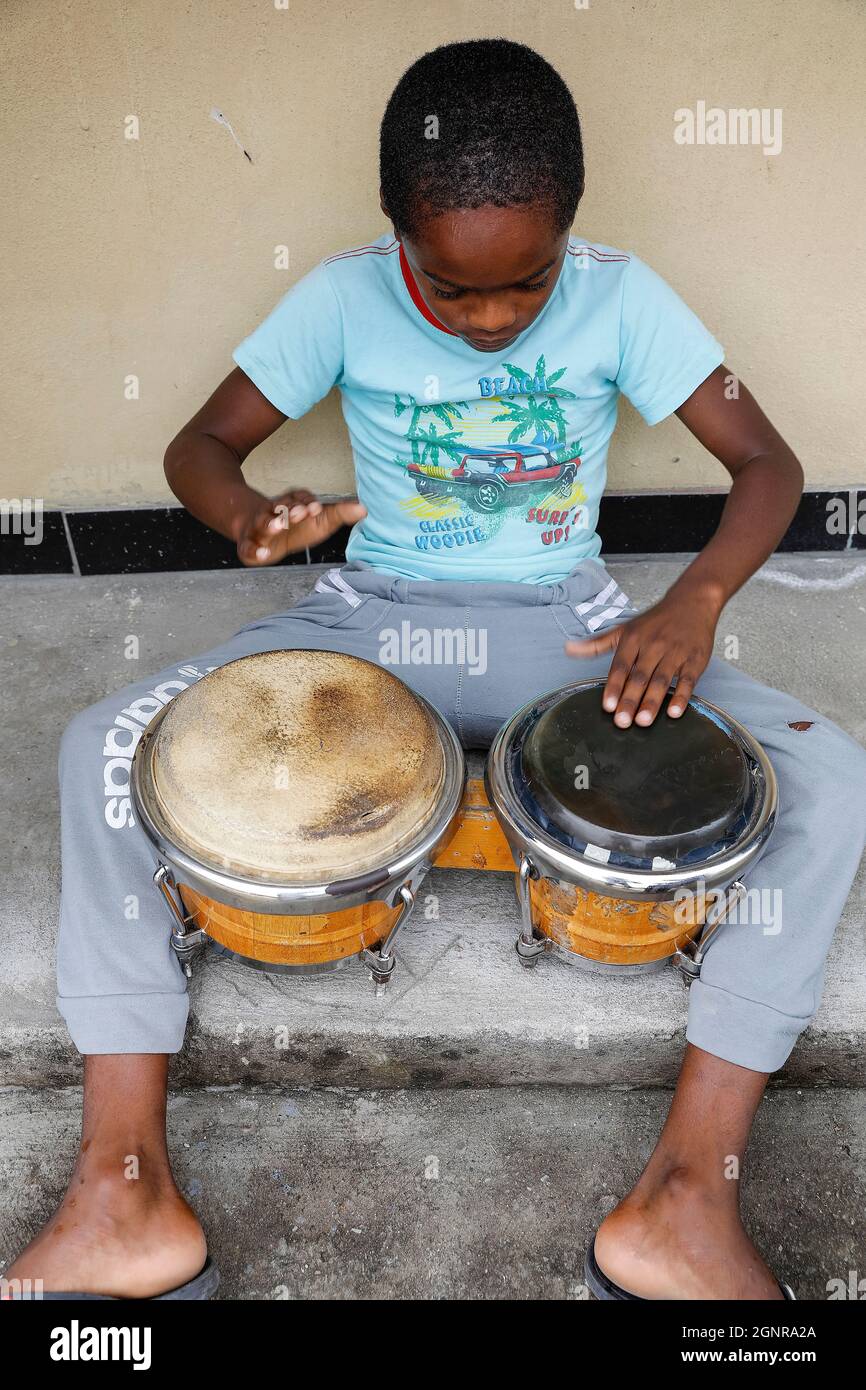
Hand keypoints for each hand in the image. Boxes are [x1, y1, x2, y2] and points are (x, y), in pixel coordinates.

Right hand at [234, 490, 366, 565]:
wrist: (263, 532)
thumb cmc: (297, 526)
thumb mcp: (320, 519)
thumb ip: (339, 514)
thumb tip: (364, 509)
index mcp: (292, 503)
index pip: (298, 498)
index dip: (307, 502)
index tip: (316, 508)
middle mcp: (274, 512)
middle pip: (280, 507)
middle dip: (290, 510)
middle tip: (299, 513)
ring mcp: (260, 528)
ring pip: (263, 523)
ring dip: (270, 524)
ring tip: (277, 526)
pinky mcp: (250, 545)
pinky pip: (249, 547)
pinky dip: (255, 550)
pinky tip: (263, 555)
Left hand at [565, 589, 720, 727]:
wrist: (692, 602)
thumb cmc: (655, 621)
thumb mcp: (624, 628)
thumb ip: (597, 643)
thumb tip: (568, 649)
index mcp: (634, 639)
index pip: (621, 666)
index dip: (614, 686)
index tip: (608, 706)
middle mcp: (653, 646)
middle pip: (640, 677)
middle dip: (630, 700)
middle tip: (622, 722)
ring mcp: (675, 653)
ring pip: (661, 680)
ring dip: (652, 702)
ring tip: (643, 722)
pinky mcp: (695, 661)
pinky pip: (687, 681)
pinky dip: (681, 696)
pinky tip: (674, 712)